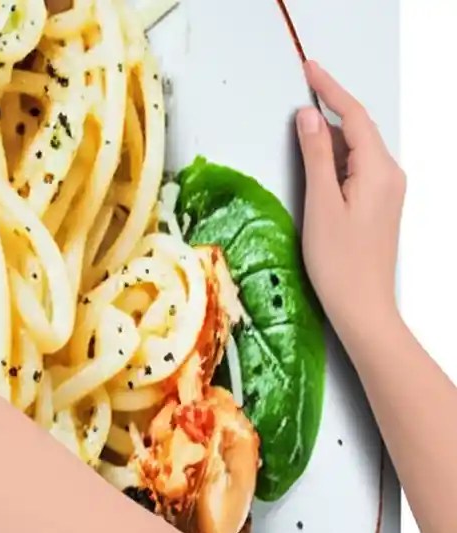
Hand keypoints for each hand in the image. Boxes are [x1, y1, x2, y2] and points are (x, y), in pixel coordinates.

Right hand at [295, 61, 405, 344]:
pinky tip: (316, 160)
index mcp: (378, 170)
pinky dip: (336, 156)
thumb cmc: (339, 261)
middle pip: (358, 129)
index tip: (309, 69)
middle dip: (330, 108)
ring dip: (330, 134)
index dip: (330, 89)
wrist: (363, 306)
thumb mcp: (321, 204)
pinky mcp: (378, 205)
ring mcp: (386, 190)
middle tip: (300, 90)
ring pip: (357, 149)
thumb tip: (307, 117)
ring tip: (299, 127)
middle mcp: (389, 174)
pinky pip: (358, 167)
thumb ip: (316, 156)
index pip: (352, 116)